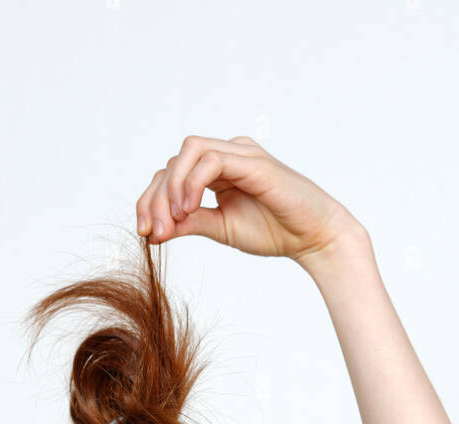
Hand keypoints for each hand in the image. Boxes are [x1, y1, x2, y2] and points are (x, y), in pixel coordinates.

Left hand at [135, 134, 362, 268]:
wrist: (313, 237)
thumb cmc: (275, 231)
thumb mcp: (221, 229)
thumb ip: (191, 223)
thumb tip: (155, 230)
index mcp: (218, 171)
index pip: (171, 175)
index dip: (151, 201)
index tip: (145, 233)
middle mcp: (226, 155)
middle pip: (173, 162)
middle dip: (155, 197)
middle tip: (153, 231)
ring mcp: (239, 153)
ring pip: (188, 151)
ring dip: (172, 187)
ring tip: (173, 220)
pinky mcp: (251, 160)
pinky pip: (211, 159)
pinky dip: (193, 183)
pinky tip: (189, 209)